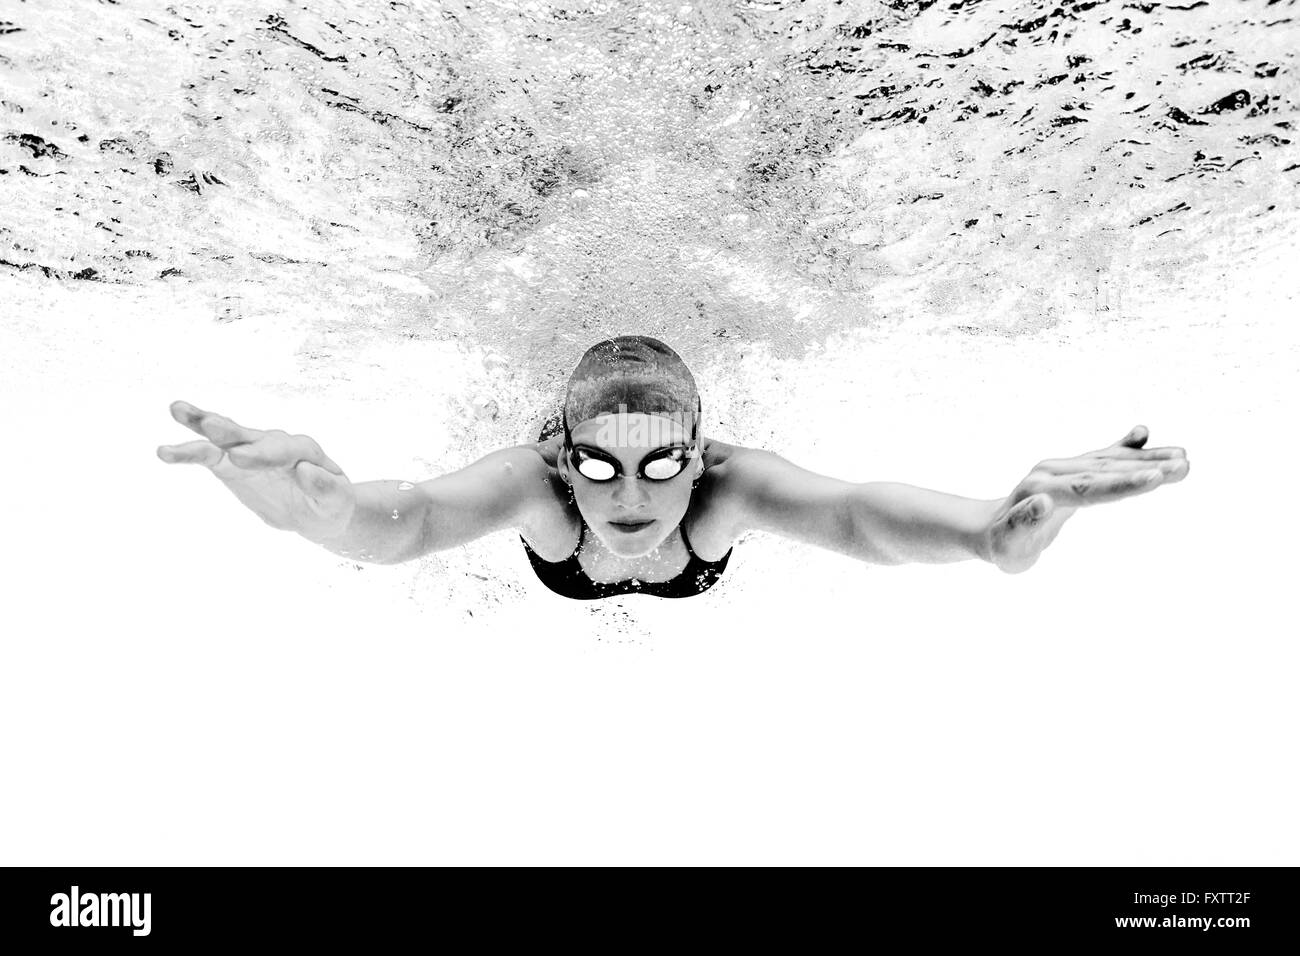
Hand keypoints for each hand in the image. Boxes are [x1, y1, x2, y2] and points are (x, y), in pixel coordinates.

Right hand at [157, 400, 355, 540]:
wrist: (315, 511)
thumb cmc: (330, 504)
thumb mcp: (336, 501)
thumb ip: (324, 487)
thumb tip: (305, 470)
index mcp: (304, 451)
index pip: (283, 450)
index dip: (262, 454)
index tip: (240, 460)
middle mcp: (275, 444)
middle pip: (251, 436)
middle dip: (232, 433)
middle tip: (211, 427)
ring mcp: (250, 451)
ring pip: (225, 436)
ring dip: (202, 423)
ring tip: (177, 409)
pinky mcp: (231, 464)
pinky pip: (208, 456)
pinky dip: (188, 452)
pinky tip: (164, 452)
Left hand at [984, 425, 1188, 573]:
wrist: (989, 529)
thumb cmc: (1002, 545)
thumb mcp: (1008, 545)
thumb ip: (1023, 523)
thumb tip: (1042, 502)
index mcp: (1043, 489)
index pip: (1090, 487)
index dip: (1123, 484)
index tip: (1156, 479)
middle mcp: (1054, 471)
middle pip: (1106, 469)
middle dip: (1148, 469)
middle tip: (1186, 466)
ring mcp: (1062, 466)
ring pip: (1110, 460)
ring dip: (1147, 458)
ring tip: (1184, 458)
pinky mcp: (1070, 469)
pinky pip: (1102, 455)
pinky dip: (1125, 447)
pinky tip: (1144, 434)